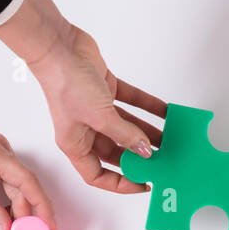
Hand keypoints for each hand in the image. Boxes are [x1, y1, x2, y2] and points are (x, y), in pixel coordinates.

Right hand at [0, 0, 165, 192]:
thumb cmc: (65, 83)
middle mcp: (85, 130)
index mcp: (75, 144)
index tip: (143, 184)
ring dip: (147, 134)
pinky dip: (147, 107)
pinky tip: (165, 112)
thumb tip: (144, 150)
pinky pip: (131, 103)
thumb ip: (125, 134)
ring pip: (126, 128)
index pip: (98, 175)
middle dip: (138, 158)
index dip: (121, 183)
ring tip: (169, 140)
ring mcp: (95, 110)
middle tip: (161, 161)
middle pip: (116, 153)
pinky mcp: (105, 90)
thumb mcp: (99, 116)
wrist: (59, 46)